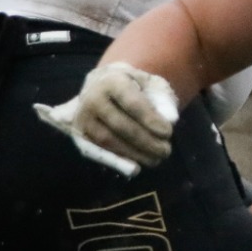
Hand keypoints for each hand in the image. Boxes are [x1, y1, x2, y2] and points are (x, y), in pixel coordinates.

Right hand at [33, 61, 178, 175]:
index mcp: (111, 81)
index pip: (132, 104)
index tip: (168, 133)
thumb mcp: (150, 84)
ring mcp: (82, 118)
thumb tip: (172, 119)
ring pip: (109, 141)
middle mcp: (92, 98)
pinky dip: (117, 162)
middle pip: (120, 125)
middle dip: (145, 141)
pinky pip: (98, 151)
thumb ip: (162, 98)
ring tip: (156, 160)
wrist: (101, 85)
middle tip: (166, 151)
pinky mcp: (79, 134)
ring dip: (134, 154)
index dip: (150, 120)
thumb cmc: (131, 85)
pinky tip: (135, 169)